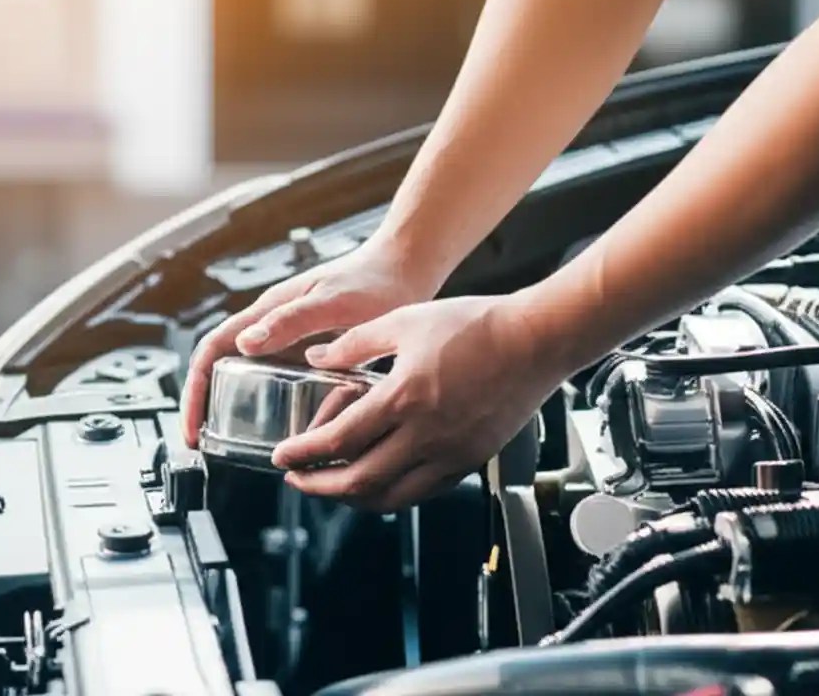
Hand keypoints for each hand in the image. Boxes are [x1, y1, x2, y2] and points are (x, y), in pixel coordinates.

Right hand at [180, 238, 441, 445]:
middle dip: (204, 405)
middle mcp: (272, 327)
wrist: (405, 268)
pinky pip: (276, 382)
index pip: (212, 350)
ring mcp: (289, 341)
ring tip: (232, 445)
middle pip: (221, 367)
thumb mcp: (333, 303)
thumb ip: (291, 320)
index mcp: (268, 312)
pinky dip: (266, 406)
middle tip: (203, 444)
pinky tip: (282, 431)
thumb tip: (245, 343)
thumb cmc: (374, 279)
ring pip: (246, 377)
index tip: (193, 427)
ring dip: (231, 408)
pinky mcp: (309, 353)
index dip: (196, 390)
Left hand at [273, 294, 571, 510]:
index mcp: (404, 397)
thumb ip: (354, 344)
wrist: (536, 339)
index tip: (282, 456)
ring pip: (391, 497)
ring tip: (333, 484)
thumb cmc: (477, 324)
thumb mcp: (403, 320)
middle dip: (319, 486)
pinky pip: (422, 491)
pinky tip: (379, 479)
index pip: (338, 441)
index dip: (303, 453)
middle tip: (297, 478)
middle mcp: (426, 434)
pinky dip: (392, 493)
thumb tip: (316, 357)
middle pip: (358, 481)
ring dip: (353, 497)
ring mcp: (451, 453)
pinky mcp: (470, 460)